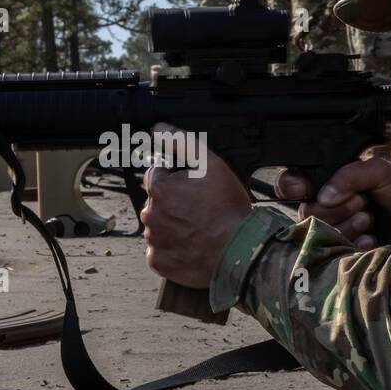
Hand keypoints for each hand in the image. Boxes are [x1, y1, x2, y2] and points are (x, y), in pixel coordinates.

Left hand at [140, 123, 252, 287]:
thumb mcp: (211, 164)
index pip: (157, 175)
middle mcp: (150, 213)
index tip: (195, 189)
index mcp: (159, 188)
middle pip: (156, 201)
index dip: (177, 179)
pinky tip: (191, 245)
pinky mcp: (158, 261)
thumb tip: (159, 128)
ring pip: (158, 226)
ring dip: (172, 225)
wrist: (239, 251)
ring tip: (198, 228)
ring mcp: (153, 240)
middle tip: (200, 210)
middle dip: (173, 203)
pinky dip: (171, 248)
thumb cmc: (227, 209)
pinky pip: (159, 250)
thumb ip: (182, 142)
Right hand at [275, 156, 390, 252]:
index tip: (302, 188)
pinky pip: (334, 253)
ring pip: (320, 233)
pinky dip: (354, 245)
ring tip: (370, 220)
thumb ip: (350, 174)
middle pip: (306, 212)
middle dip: (336, 208)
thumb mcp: (379, 171)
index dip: (291, 186)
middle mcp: (326, 208)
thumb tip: (323, 195)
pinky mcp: (343, 255)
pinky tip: (372, 240)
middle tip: (363, 204)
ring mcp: (333, 233)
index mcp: (329, 184)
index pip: (292, 184)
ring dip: (347, 226)